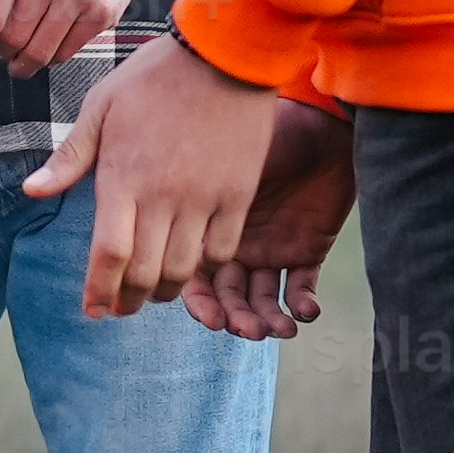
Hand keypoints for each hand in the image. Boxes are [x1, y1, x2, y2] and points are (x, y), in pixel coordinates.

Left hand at [18, 33, 279, 317]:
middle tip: (120, 307)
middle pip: (145, 275)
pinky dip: (204, 267)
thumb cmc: (154, 77)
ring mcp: (204, 198)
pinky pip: (222, 251)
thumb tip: (32, 191)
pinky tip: (190, 263)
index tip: (93, 310)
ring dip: (165, 291)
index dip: (99, 292)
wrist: (224, 54)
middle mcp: (164, 196)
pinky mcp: (237, 195)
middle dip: (129, 301)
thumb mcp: (101, 107)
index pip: (108, 255)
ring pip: (182, 270)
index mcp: (123, 177)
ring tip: (154, 291)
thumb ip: (70, 157)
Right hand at [185, 100, 356, 339]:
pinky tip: (304, 312)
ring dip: (266, 319)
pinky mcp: (307, 251)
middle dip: (235, 318)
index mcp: (209, 228)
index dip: (201, 302)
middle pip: (230, 296)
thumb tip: (133, 216)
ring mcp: (272, 250)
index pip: (197, 278)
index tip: (209, 318)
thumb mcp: (222, 164)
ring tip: (276, 329)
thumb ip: (189, 195)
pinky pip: (302, 287)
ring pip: (262, 299)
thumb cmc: (262, 133)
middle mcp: (238, 246)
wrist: (320, 123)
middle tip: (244, 329)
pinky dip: (302, 305)